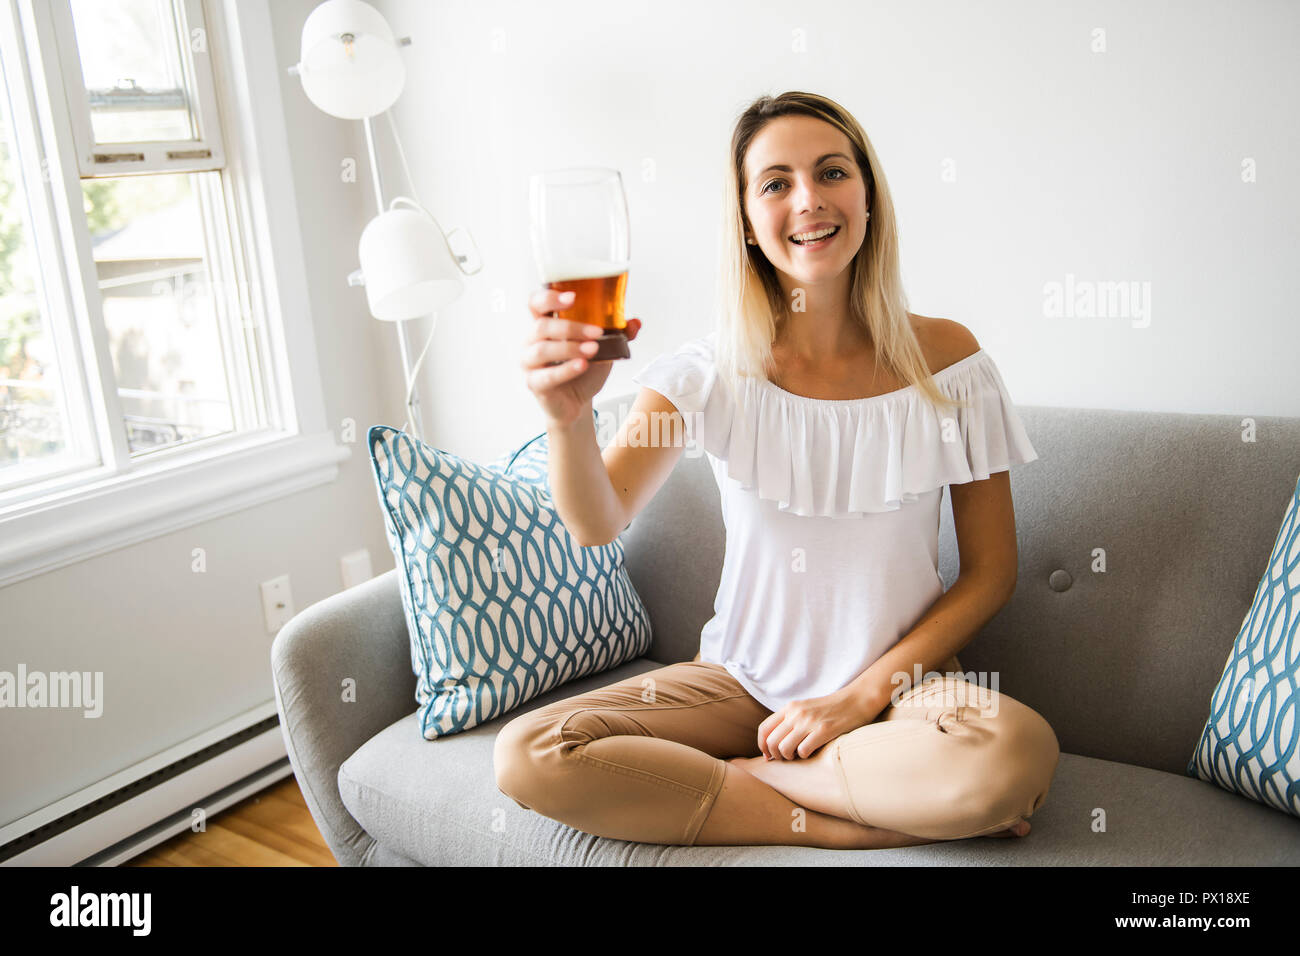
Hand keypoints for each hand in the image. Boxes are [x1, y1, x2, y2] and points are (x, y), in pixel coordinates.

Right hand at [521, 287, 641, 429]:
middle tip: (597, 332)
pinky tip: (582, 365)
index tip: (572, 297)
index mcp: (545, 324)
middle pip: (542, 326)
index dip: (549, 296)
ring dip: (570, 348)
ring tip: (593, 349)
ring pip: (542, 350)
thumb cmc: (584, 367)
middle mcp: (532, 341)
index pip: (536, 303)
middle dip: (571, 328)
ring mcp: (529, 363)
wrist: (577, 401)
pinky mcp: (534, 384)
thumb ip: (618, 333)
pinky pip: (546, 376)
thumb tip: (635, 323)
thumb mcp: (603, 347)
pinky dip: (566, 370)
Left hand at [757, 690, 871, 760]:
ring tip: (798, 755)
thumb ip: (791, 719)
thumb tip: (776, 742)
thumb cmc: (832, 707)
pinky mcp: (824, 730)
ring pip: (784, 748)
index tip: (768, 756)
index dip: (762, 746)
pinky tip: (812, 752)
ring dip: (789, 757)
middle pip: (771, 741)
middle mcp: (797, 713)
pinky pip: (803, 750)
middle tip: (786, 758)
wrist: (857, 699)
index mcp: (790, 707)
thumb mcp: (806, 708)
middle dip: (775, 755)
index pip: (764, 729)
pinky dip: (805, 756)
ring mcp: (809, 721)